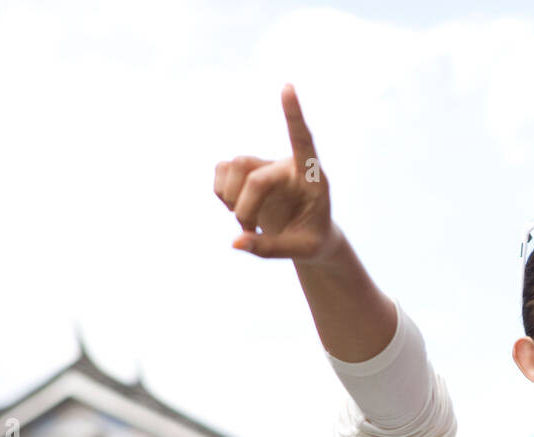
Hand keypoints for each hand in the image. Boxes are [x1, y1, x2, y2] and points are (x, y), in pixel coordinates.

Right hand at [213, 84, 338, 260]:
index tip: (287, 87)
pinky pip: (221, 169)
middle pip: (253, 175)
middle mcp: (288, 164)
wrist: (309, 237)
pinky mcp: (248, 170)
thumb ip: (270, 249)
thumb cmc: (312, 241)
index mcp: (312, 178)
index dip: (293, 116)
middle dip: (244, 207)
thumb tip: (235, 243)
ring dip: (231, 198)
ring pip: (233, 165)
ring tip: (245, 221)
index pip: (304, 141)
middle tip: (248, 232)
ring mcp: (266, 164)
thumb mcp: (302, 251)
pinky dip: (221, 191)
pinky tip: (235, 207)